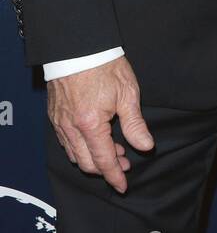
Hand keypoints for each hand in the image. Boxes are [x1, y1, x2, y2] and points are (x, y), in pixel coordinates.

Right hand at [47, 56, 154, 192]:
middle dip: (105, 169)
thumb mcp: (128, 93)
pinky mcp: (54, 115)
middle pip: (86, 163)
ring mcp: (60, 122)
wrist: (78, 46)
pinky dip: (80, 147)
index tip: (122, 186)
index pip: (103, 161)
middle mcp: (71, 128)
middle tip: (124, 164)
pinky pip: (65, 141)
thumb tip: (145, 146)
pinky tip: (94, 139)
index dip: (114, 176)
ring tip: (114, 150)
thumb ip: (135, 124)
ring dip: (93, 158)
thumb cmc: (104, 66)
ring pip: (74, 154)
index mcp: (91, 125)